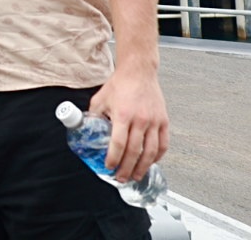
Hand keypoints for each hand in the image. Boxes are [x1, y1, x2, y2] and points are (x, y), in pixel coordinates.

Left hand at [89, 66, 168, 182]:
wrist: (138, 71)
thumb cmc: (119, 85)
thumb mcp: (100, 99)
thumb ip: (94, 116)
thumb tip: (86, 130)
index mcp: (123, 115)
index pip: (118, 143)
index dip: (113, 158)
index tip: (109, 167)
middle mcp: (140, 120)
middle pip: (134, 151)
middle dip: (127, 168)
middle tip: (121, 178)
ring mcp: (154, 121)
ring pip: (151, 151)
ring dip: (143, 167)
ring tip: (136, 175)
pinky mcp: (163, 121)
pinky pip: (163, 144)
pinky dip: (157, 156)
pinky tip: (151, 162)